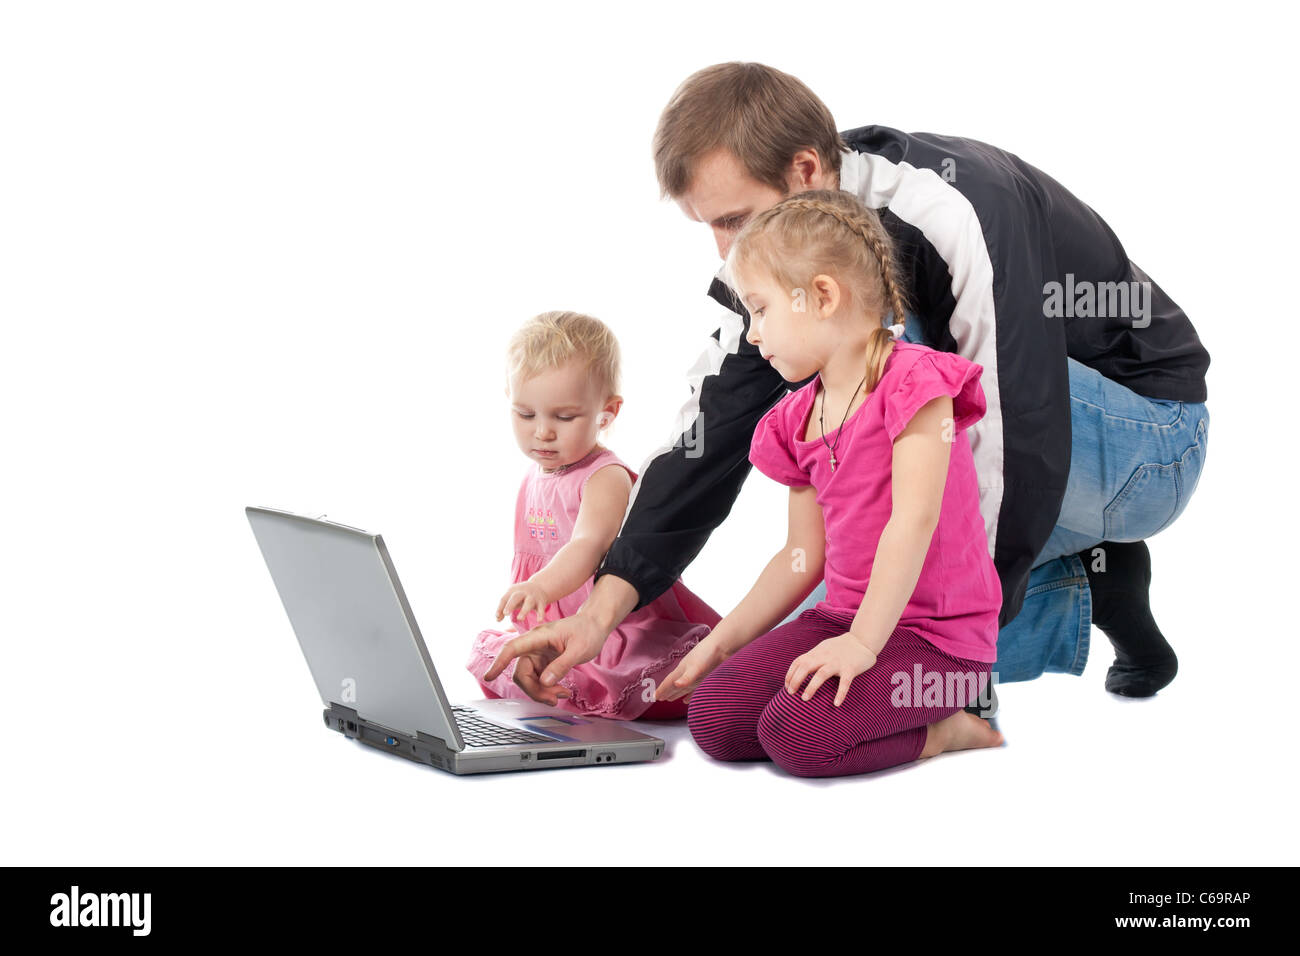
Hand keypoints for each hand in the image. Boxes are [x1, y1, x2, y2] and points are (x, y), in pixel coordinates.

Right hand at [482, 612, 608, 705]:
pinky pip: (538, 680)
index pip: (513, 648)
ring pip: (529, 679)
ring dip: (542, 692)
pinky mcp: (544, 662)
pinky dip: (547, 689)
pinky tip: (562, 691)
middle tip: (554, 700)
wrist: (595, 625)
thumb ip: (562, 665)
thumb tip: (544, 682)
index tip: (488, 676)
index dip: (499, 663)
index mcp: (539, 637)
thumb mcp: (579, 649)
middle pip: (521, 672)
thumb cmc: (588, 631)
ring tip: (563, 695)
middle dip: (534, 690)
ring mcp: (538, 654)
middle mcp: (534, 646)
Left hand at [496, 580, 553, 629]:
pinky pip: (541, 608)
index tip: (497, 616)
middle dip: (510, 605)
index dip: (500, 607)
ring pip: (528, 602)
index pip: (504, 598)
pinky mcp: (541, 602)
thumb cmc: (521, 596)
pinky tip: (539, 620)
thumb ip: (503, 609)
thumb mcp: (511, 599)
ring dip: (524, 610)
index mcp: (513, 591)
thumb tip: (497, 619)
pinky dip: (541, 614)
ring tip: (520, 618)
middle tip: (506, 614)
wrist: (539, 586)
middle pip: (516, 597)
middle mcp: (523, 592)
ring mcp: (533, 597)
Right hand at [655, 633, 731, 703]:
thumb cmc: (708, 653)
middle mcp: (687, 672)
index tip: (654, 697)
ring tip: (670, 699)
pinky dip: (690, 695)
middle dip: (667, 691)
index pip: (669, 681)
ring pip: (683, 686)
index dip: (662, 689)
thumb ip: (687, 677)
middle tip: (659, 698)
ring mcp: (696, 674)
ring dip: (677, 693)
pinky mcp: (705, 676)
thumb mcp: (697, 666)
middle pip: (674, 684)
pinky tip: (688, 700)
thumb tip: (676, 685)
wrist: (724, 645)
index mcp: (682, 670)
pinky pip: (694, 688)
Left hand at [785, 632, 877, 706]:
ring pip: (821, 674)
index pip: (798, 662)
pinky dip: (840, 693)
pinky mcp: (851, 669)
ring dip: (811, 687)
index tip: (787, 686)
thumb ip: (813, 657)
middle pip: (806, 667)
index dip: (790, 674)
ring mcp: (838, 662)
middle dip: (796, 680)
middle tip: (791, 693)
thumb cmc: (841, 646)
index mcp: (817, 652)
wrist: (863, 639)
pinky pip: (844, 682)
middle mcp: (825, 656)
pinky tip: (836, 704)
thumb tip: (799, 668)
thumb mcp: (824, 648)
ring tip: (804, 698)